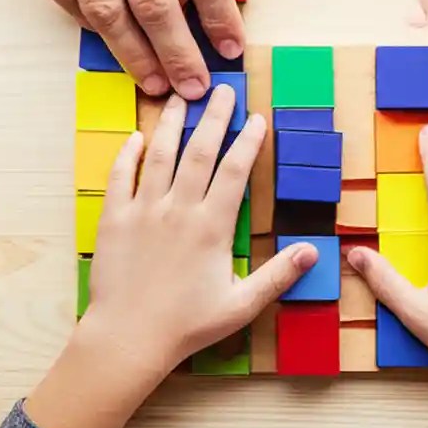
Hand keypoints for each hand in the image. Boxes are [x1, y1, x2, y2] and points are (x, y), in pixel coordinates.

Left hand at [25, 87, 314, 427]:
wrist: (128, 338)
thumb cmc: (187, 326)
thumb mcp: (241, 305)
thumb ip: (278, 275)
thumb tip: (313, 253)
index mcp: (211, 226)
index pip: (234, 171)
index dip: (248, 142)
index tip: (257, 118)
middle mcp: (178, 210)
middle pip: (199, 151)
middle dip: (214, 117)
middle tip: (222, 90)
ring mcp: (143, 211)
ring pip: (160, 156)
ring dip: (172, 124)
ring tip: (180, 98)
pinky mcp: (114, 220)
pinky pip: (120, 177)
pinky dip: (128, 154)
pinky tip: (137, 137)